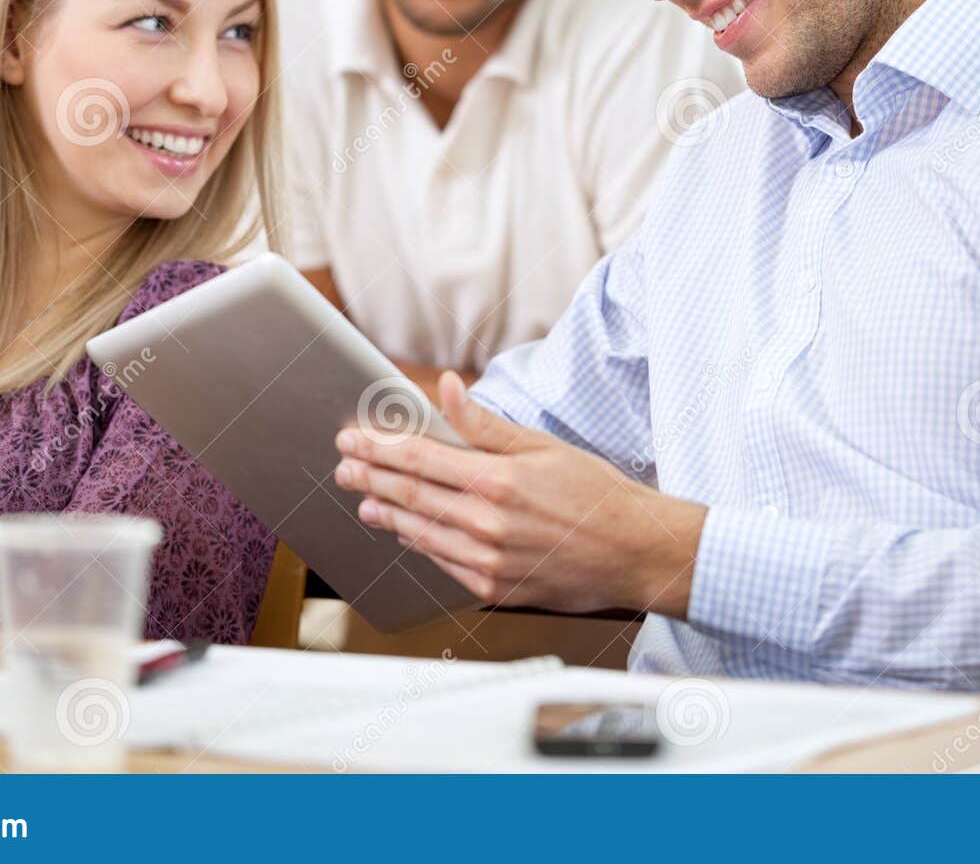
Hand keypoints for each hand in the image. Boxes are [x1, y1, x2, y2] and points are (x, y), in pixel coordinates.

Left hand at [333, 372, 705, 616]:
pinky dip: (420, 545)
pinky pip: (443, 563)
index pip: (419, 459)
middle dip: (370, 477)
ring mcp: (488, 562)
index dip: (379, 448)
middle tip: (344, 465)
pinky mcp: (494, 589)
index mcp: (496, 481)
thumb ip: (485, 423)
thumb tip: (448, 389)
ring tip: (363, 500)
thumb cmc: (597, 496)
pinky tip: (406, 533)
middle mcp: (486, 524)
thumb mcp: (543, 446)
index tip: (353, 439)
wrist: (635, 554)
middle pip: (410, 496)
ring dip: (386, 514)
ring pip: (420, 533)